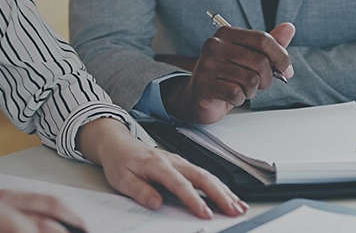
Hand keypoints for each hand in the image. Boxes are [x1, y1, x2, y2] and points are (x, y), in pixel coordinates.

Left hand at [77, 118, 246, 219]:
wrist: (117, 142)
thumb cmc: (120, 160)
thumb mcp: (121, 178)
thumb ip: (140, 190)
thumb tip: (156, 202)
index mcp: (157, 164)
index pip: (180, 184)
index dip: (194, 200)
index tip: (205, 213)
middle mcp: (172, 161)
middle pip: (201, 177)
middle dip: (220, 194)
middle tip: (234, 210)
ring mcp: (179, 161)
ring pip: (207, 175)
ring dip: (224, 190)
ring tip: (239, 206)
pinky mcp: (182, 164)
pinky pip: (204, 174)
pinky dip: (219, 185)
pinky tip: (228, 195)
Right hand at [162, 22, 294, 123]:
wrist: (199, 96)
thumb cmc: (227, 75)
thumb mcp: (249, 57)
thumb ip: (268, 44)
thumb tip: (289, 27)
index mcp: (225, 33)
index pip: (262, 39)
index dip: (281, 56)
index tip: (286, 70)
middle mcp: (214, 45)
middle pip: (260, 61)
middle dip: (267, 78)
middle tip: (259, 84)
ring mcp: (207, 64)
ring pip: (251, 80)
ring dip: (251, 91)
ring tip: (240, 89)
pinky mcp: (203, 84)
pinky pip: (237, 94)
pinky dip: (239, 99)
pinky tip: (230, 96)